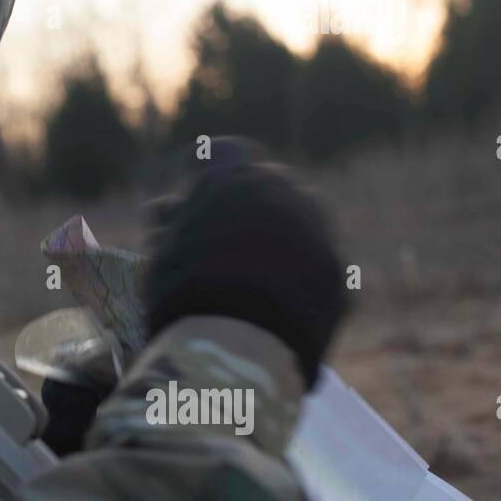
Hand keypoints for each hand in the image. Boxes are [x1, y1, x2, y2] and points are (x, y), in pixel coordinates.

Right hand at [143, 137, 348, 389]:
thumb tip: (164, 208)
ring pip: (297, 220)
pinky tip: (278, 306)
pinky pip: (316, 260)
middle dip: (243, 207)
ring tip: (253, 280)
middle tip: (220, 244)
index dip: (203, 175)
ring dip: (277, 238)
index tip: (191, 200)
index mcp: (231, 178)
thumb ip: (168, 226)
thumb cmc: (184, 294)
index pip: (222, 153)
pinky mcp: (339, 268)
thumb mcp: (161, 255)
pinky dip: (299, 276)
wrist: (239, 347)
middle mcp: (281, 190)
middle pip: (264, 185)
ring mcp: (317, 228)